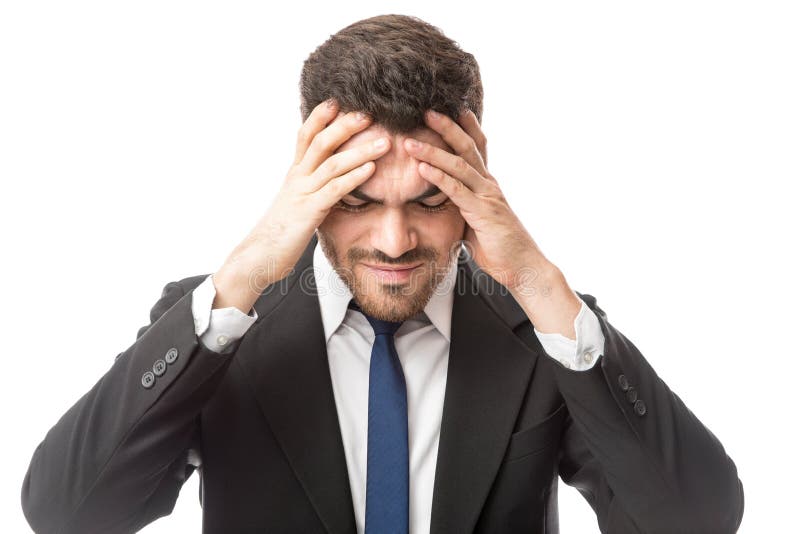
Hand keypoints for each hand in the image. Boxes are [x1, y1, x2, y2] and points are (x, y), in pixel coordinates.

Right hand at [213, 99, 391, 311]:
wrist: (258, 256)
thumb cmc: (280, 232)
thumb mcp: (295, 203)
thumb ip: (310, 189)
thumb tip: (329, 182)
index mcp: (294, 174)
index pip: (305, 136)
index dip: (320, 117)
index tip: (338, 101)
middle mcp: (297, 178)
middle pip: (320, 142)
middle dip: (344, 125)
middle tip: (369, 113)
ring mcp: (302, 193)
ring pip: (332, 163)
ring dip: (360, 151)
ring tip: (384, 142)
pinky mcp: (309, 212)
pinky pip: (335, 190)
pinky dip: (354, 177)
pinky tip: (371, 169)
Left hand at [402, 109, 552, 291]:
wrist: (521, 266)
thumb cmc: (499, 246)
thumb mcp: (475, 221)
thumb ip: (462, 207)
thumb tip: (444, 203)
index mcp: (487, 185)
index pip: (477, 148)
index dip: (465, 127)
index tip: (450, 108)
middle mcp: (489, 184)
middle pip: (467, 147)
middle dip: (447, 127)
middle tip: (426, 110)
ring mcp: (487, 196)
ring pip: (459, 165)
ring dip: (433, 151)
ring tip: (411, 141)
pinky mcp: (483, 212)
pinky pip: (457, 191)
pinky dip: (439, 178)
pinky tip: (422, 168)